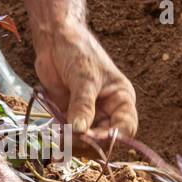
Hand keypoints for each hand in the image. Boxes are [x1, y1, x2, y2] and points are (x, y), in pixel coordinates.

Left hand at [34, 26, 138, 146]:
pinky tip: (55, 136)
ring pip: (87, 141)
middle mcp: (108, 110)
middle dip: (90, 142)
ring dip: (74, 143)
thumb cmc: (78, 51)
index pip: (126, 128)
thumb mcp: (84, 78)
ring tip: (60, 137)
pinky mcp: (70, 115)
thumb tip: (81, 131)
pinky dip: (63, 138)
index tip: (93, 138)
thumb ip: (83, 105)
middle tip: (71, 139)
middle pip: (105, 139)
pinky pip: (70, 134)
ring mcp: (89, 114)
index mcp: (121, 99)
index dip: (113, 138)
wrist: (55, 39)